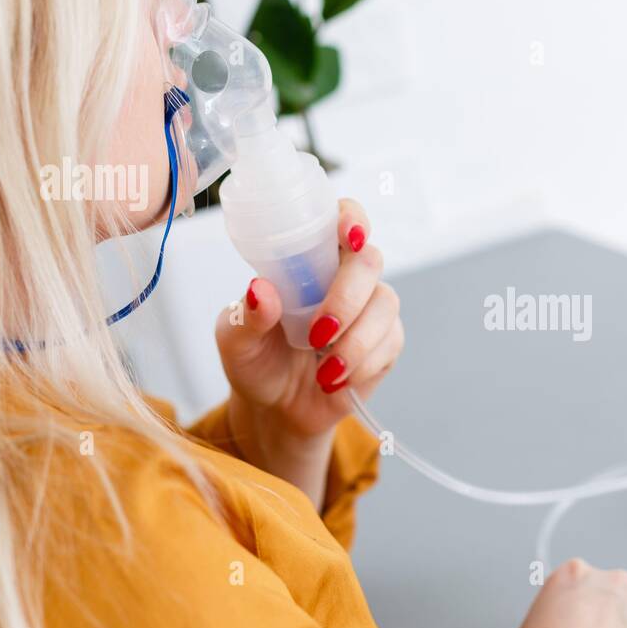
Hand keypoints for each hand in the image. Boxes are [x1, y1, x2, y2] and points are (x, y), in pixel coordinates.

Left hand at [214, 199, 402, 504]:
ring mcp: (370, 308)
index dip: (352, 218)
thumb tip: (260, 290)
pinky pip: (391, 342)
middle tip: (316, 334)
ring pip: (385, 303)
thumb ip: (247, 317)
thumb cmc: (256, 361)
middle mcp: (345, 276)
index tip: (349, 235)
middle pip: (369, 260)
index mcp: (309, 260)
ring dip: (355, 341)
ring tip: (324, 371)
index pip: (340, 219)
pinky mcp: (386, 342)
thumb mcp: (235, 341)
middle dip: (347, 298)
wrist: (277, 409)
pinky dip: (362, 364)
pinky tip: (335, 379)